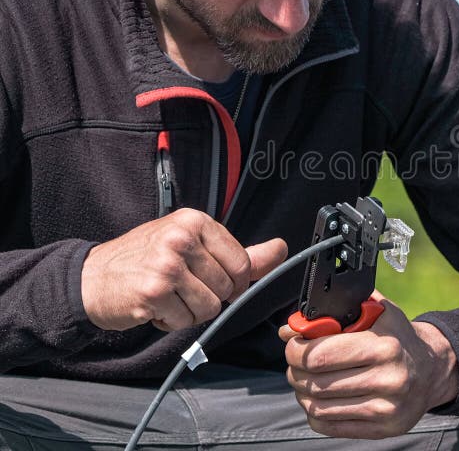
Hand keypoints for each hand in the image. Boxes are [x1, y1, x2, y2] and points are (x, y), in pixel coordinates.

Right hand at [81, 207, 286, 330]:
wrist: (91, 278)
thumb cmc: (147, 260)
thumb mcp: (194, 246)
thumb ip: (242, 252)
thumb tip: (281, 248)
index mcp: (195, 221)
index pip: (242, 263)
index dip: (233, 281)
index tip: (212, 279)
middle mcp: (181, 238)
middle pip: (227, 288)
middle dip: (208, 296)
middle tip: (180, 286)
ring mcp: (167, 265)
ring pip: (210, 308)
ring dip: (190, 311)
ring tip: (167, 296)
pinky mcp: (153, 292)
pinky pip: (185, 321)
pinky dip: (171, 321)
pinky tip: (153, 306)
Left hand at [279, 291, 458, 438]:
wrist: (431, 370)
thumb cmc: (397, 337)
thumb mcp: (376, 312)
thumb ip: (335, 313)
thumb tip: (290, 328)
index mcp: (383, 346)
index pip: (319, 355)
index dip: (295, 349)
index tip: (292, 344)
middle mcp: (387, 379)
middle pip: (315, 382)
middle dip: (295, 370)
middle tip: (296, 362)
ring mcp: (385, 408)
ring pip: (318, 406)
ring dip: (302, 392)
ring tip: (307, 379)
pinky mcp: (381, 429)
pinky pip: (329, 426)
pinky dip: (315, 412)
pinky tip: (322, 398)